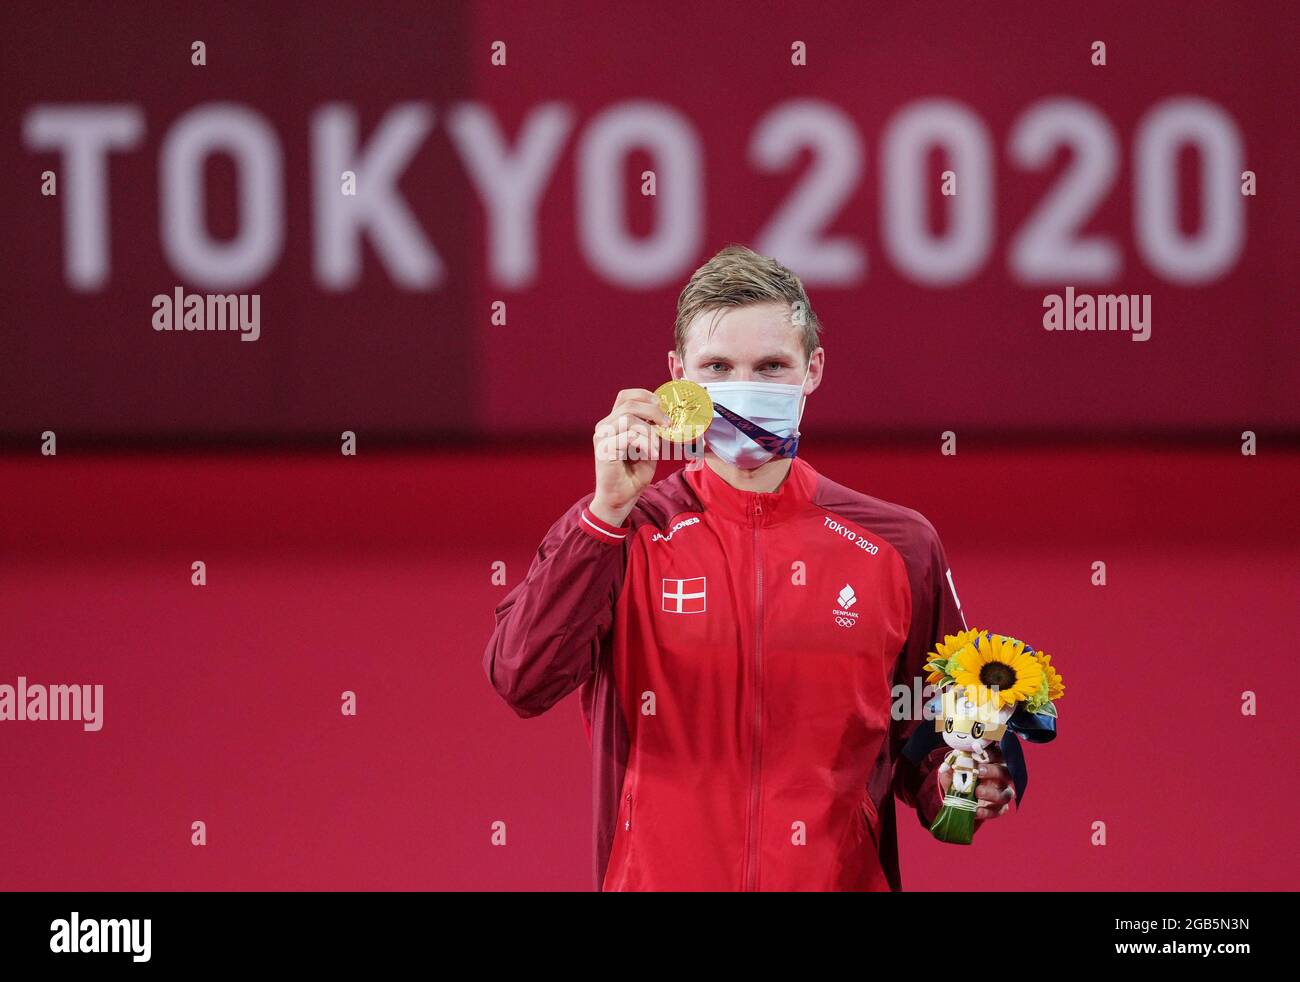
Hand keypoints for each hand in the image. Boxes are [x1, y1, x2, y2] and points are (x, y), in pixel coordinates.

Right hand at [591, 388, 670, 525]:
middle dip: (653, 411)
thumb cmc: (633, 475)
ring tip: (657, 447)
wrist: (620, 499)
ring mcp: (602, 437)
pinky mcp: (604, 449)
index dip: (644, 395)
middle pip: (629, 404)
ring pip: (628, 418)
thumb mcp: (648, 447)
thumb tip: (666, 417)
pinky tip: (652, 455)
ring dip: (650, 431)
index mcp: (614, 423)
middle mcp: (605, 427)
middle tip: (668, 424)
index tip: (662, 406)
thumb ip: (652, 431)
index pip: (625, 397)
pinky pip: (628, 435)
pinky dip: (645, 443)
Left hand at [938, 744, 1015, 822]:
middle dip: (993, 771)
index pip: (997, 755)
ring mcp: (1002, 793)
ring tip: (977, 792)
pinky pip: (999, 810)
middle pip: (1005, 772)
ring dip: (992, 793)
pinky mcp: (999, 808)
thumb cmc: (959, 778)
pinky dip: (987, 811)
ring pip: (1006, 793)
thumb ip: (953, 763)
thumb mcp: (953, 769)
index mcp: (993, 762)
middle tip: (978, 771)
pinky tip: (976, 810)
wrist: (957, 798)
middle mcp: (1002, 777)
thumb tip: (952, 758)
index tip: (979, 755)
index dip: (990, 754)